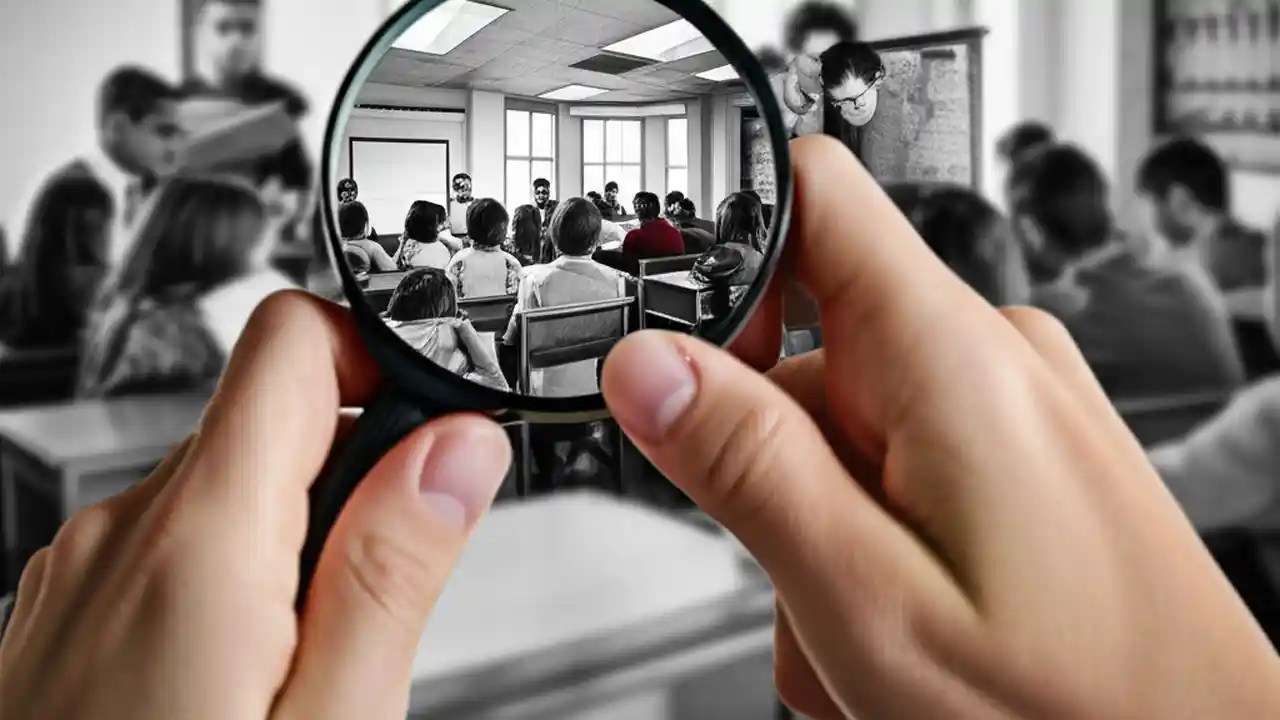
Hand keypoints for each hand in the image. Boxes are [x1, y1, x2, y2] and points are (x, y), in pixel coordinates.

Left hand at [0, 293, 510, 718]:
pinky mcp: (69, 618)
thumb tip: (456, 450)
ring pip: (231, 484)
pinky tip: (259, 677)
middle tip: (398, 582)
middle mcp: (123, 535)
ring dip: (305, 533)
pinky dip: (246, 574)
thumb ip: (395, 569)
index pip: (294, 343)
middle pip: (273, 414)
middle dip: (361, 470)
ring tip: (327, 653)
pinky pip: (180, 546)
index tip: (439, 430)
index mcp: (199, 541)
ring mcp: (82, 576)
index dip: (382, 358)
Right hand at [602, 135, 1279, 718]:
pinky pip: (901, 465)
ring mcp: (1012, 409)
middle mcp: (989, 359)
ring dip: (820, 530)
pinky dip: (874, 541)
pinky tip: (902, 623)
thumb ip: (746, 465)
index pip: (809, 194)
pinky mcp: (1022, 456)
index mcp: (947, 357)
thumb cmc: (1079, 707)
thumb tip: (645, 365)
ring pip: (843, 431)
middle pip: (802, 353)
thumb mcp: (866, 595)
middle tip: (801, 575)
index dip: (720, 251)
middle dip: (769, 468)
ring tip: (863, 633)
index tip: (679, 355)